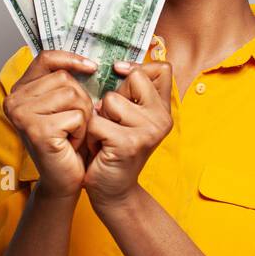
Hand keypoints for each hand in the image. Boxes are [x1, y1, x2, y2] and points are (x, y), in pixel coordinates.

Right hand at [2, 50, 98, 200]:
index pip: (44, 58)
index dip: (70, 58)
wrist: (63, 179)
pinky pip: (76, 116)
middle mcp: (14, 101)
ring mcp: (23, 115)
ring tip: (73, 133)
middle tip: (74, 123)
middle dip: (81, 100)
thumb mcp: (63, 105)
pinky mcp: (38, 130)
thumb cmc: (67, 142)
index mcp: (19, 91)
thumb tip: (86, 58)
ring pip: (73, 95)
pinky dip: (82, 131)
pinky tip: (71, 143)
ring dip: (83, 116)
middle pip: (65, 79)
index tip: (91, 67)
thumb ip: (64, 81)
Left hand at [81, 59, 173, 209]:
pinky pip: (97, 122)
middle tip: (112, 122)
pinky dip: (91, 135)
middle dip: (113, 97)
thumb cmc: (112, 149)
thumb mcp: (126, 117)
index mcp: (163, 109)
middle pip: (133, 78)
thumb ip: (131, 93)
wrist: (112, 190)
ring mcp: (148, 130)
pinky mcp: (129, 143)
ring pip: (110, 100)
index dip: (138, 67)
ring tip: (105, 137)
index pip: (162, 68)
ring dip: (99, 118)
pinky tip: (99, 149)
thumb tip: (120, 64)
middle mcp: (162, 118)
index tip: (120, 73)